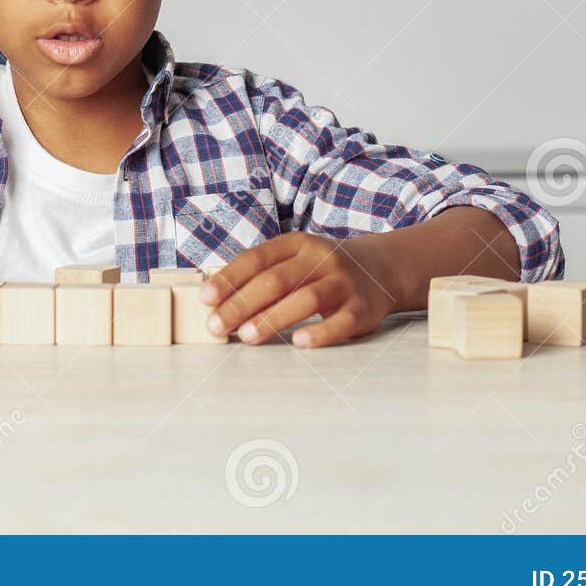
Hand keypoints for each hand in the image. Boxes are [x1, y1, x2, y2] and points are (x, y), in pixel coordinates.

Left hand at [198, 231, 393, 348]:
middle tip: (217, 326)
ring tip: (247, 336)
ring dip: (272, 318)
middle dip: (242, 304)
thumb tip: (217, 300)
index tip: (205, 299)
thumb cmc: (321, 269)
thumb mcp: (295, 259)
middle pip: (276, 280)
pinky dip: (320, 333)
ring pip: (305, 298)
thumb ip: (263, 273)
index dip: (229, 278)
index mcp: (297, 244)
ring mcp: (342, 282)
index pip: (257, 258)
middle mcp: (320, 258)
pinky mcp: (362, 308)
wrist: (380, 268)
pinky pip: (341, 322)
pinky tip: (298, 342)